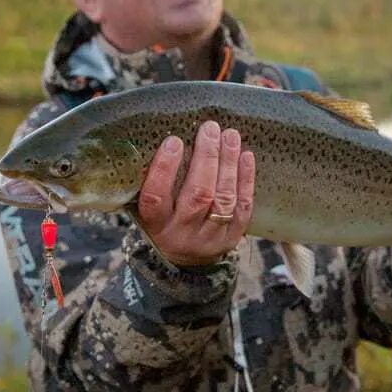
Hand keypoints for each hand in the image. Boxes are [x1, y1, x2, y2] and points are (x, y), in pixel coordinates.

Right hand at [136, 120, 254, 266]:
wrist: (180, 262)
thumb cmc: (161, 222)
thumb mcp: (145, 209)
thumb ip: (150, 182)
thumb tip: (163, 136)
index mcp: (155, 225)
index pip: (156, 197)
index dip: (164, 169)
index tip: (174, 140)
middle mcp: (182, 234)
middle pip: (198, 195)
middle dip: (207, 158)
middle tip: (210, 129)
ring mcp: (209, 238)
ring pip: (223, 199)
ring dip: (229, 164)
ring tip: (230, 136)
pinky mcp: (231, 239)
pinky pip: (243, 208)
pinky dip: (246, 180)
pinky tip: (246, 156)